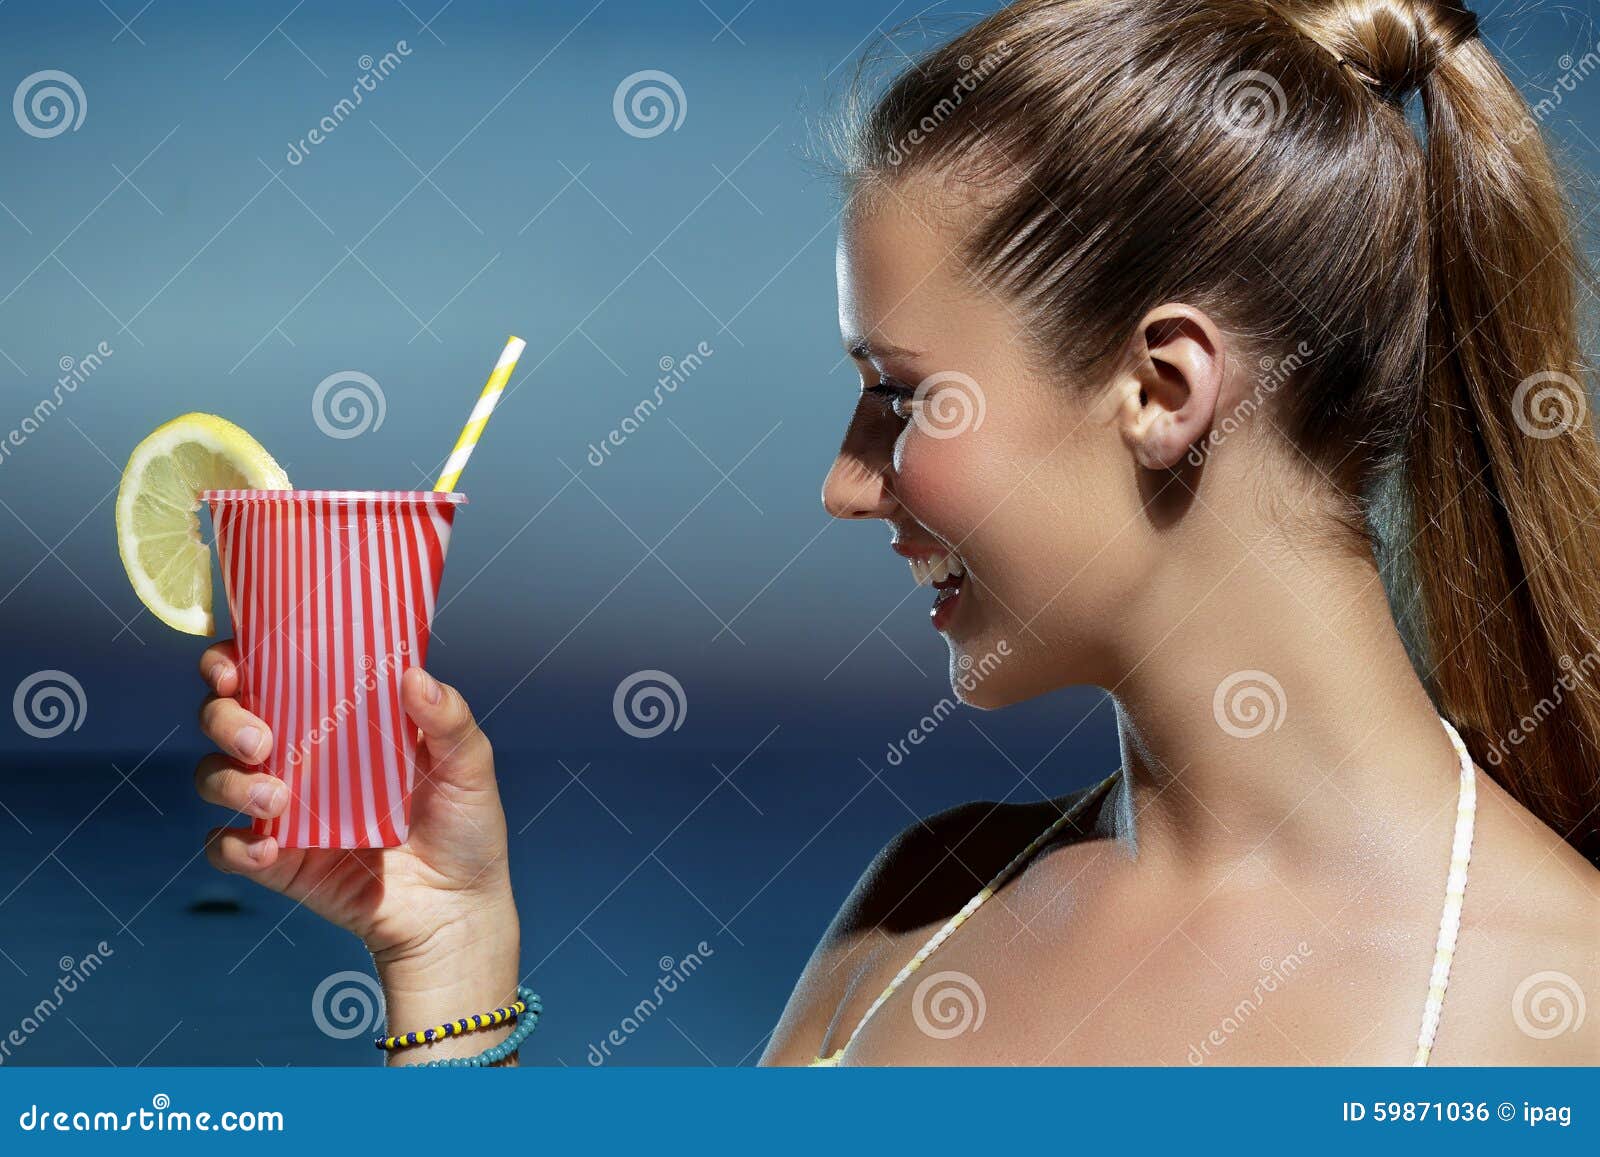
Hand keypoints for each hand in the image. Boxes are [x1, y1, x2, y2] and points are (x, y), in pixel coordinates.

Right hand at [196, 641, 522, 1062]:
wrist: (458, 908)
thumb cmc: (465, 825)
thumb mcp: (469, 765)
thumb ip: (448, 719)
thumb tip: (413, 675)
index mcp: (338, 719)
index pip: (267, 673)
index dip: (234, 660)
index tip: (234, 664)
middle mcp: (299, 756)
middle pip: (224, 718)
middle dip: (223, 718)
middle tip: (260, 740)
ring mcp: (283, 809)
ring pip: (214, 776)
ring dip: (230, 782)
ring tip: (276, 802)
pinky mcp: (278, 861)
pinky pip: (226, 848)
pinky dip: (235, 847)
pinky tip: (270, 850)